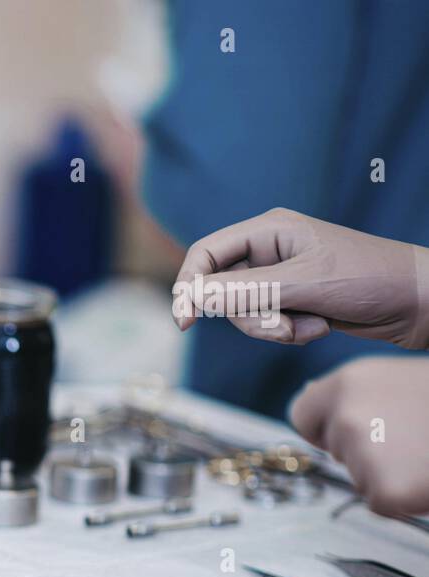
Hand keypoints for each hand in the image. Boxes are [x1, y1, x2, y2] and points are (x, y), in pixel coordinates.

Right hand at [172, 208, 428, 348]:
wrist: (420, 303)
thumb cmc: (372, 279)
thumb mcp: (305, 284)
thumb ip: (246, 291)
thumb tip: (193, 298)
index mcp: (269, 229)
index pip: (205, 254)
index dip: (189, 286)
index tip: (185, 321)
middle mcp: (269, 251)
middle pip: (222, 291)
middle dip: (250, 316)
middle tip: (281, 325)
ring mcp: (280, 277)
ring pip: (244, 313)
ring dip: (274, 328)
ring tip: (312, 323)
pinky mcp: (292, 300)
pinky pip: (267, 324)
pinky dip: (290, 333)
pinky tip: (322, 324)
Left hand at [290, 357, 428, 515]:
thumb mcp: (402, 380)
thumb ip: (362, 397)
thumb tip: (327, 420)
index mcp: (349, 381)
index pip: (305, 415)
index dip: (329, 427)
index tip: (358, 430)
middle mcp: (346, 414)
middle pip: (337, 450)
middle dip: (368, 452)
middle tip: (417, 440)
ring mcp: (363, 453)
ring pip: (361, 478)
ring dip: (390, 473)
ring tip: (428, 452)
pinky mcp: (384, 491)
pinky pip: (383, 503)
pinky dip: (407, 499)